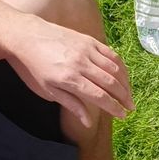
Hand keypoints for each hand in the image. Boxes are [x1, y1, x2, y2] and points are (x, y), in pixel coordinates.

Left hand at [10, 18, 133, 124]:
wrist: (27, 36)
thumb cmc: (34, 67)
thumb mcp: (48, 90)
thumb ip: (71, 105)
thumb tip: (88, 123)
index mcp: (70, 79)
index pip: (99, 96)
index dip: (114, 107)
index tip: (122, 115)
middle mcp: (81, 64)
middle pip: (111, 83)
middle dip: (124, 97)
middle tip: (130, 107)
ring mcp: (87, 50)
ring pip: (114, 68)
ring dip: (125, 83)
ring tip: (129, 94)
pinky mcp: (89, 40)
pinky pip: (111, 54)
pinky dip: (120, 65)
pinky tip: (123, 75)